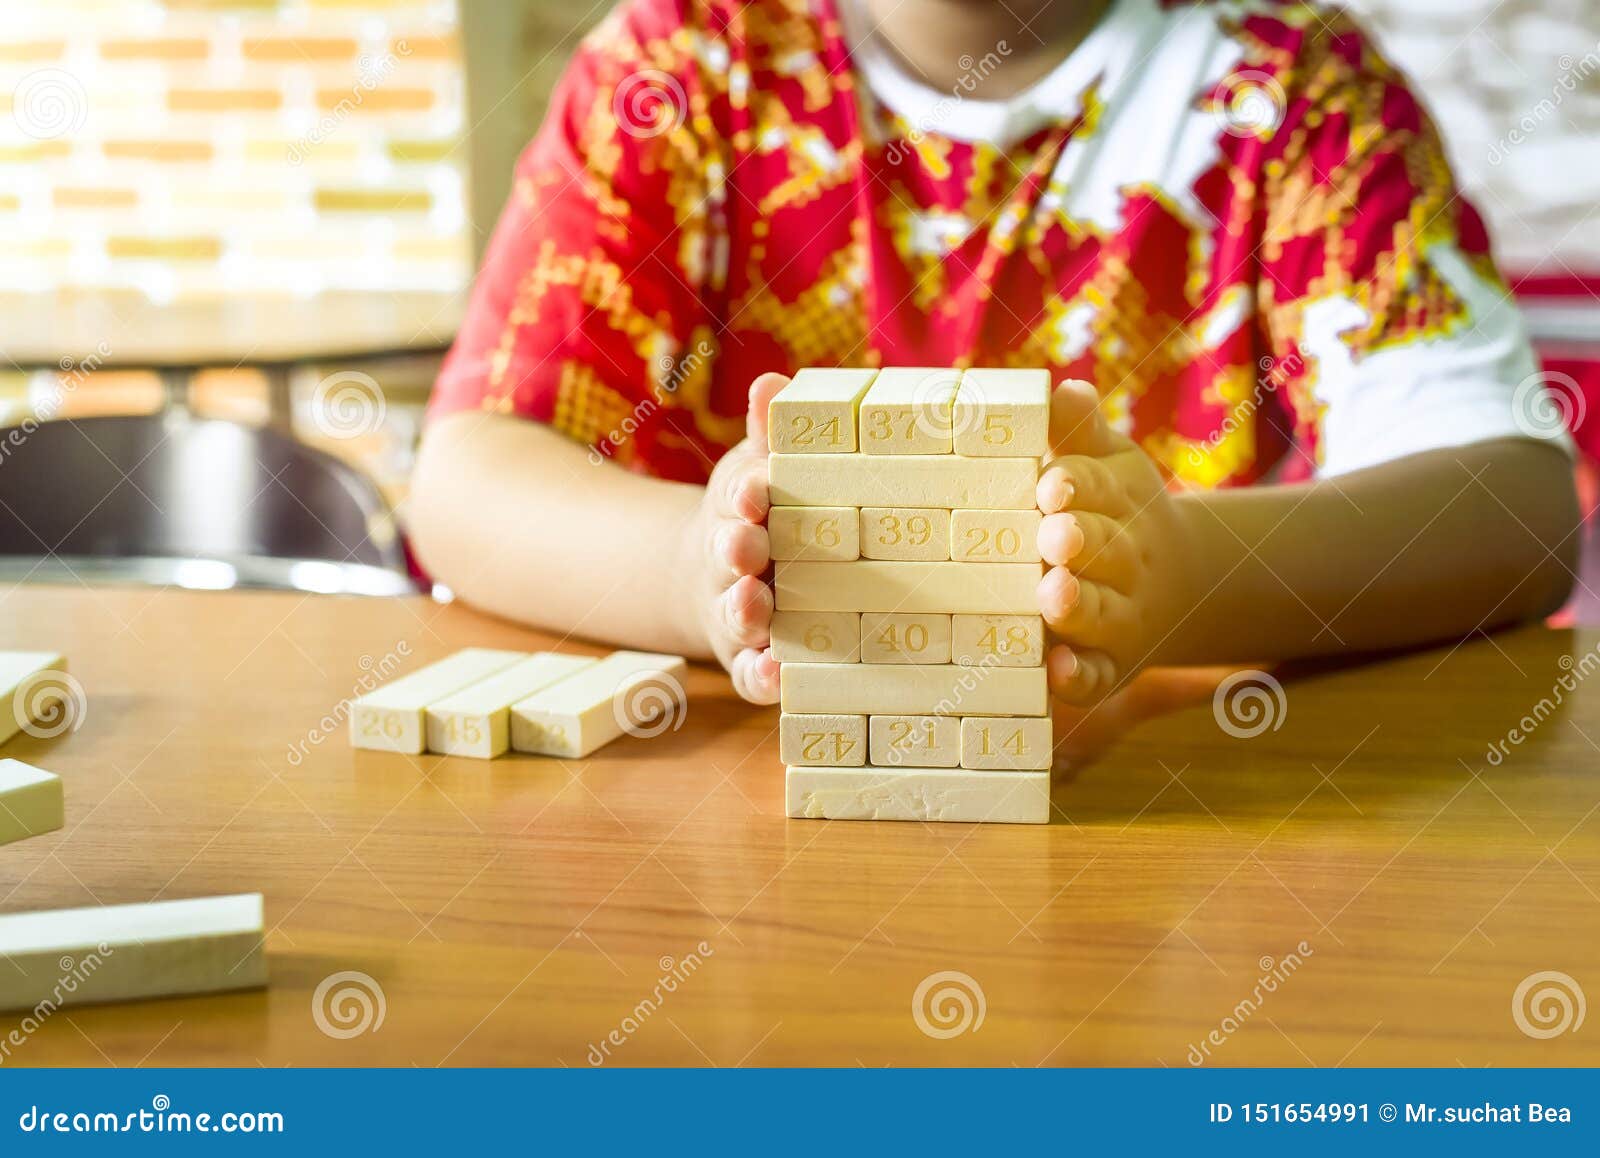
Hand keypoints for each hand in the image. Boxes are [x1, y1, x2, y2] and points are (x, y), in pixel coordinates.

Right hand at [678, 373, 786, 703]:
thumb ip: (769, 434)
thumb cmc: (760, 512)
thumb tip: (774, 381)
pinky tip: (776, 676)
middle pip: (731, 556)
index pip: (739, 497)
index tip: (756, 487)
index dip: (745, 493)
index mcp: (742, 511)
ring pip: (737, 614)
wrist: (723, 576)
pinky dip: (759, 675)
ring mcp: (739, 612)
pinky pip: (750, 671)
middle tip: (747, 545)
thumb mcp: (759, 468)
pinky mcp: (749, 655)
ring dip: (744, 609)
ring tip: (755, 605)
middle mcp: (734, 564)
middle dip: (737, 549)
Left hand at [1035, 380, 1199, 705]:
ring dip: (1077, 607)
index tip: (1051, 484)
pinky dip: (1080, 675)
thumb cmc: (1112, 508)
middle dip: (1079, 542)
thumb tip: (1062, 391)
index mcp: (1117, 503)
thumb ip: (1080, 430)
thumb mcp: (1107, 462)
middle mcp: (1123, 561)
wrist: (1172, 581)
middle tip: (1053, 535)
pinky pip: (1097, 675)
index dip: (1075, 486)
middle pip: (1103, 550)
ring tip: (1052, 595)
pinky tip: (1058, 670)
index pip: (1095, 488)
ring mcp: (1119, 616)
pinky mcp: (1108, 665)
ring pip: (1100, 613)